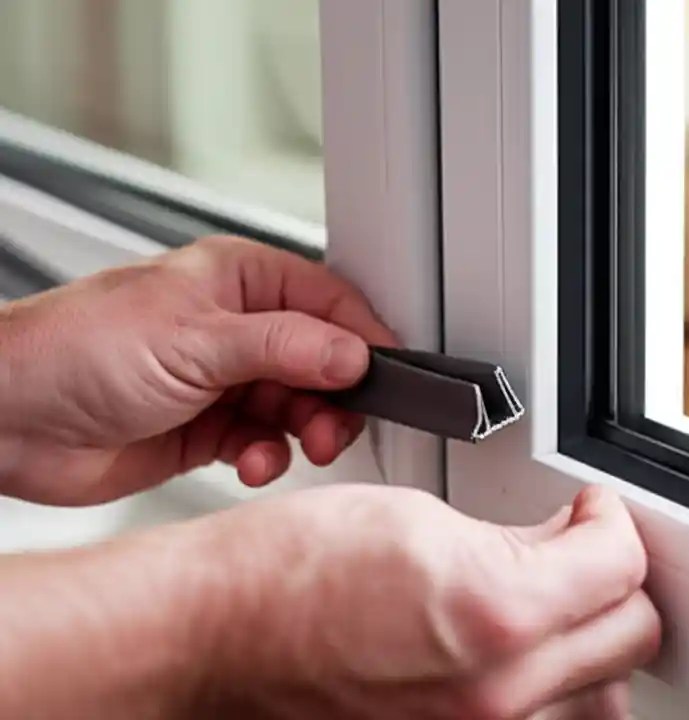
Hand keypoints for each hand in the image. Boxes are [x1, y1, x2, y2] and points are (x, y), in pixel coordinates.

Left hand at [0, 236, 396, 504]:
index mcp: (239, 280)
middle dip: (332, 398)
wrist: (7, 420)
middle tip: (329, 426)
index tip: (383, 375)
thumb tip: (353, 353)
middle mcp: (237, 327)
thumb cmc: (75, 352)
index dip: (360, 339)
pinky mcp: (209, 428)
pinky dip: (266, 457)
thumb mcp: (196, 340)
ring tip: (286, 447)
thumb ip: (285, 347)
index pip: (328, 301)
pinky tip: (247, 460)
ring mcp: (224, 379)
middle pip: (323, 361)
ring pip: (300, 407)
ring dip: (300, 433)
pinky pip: (267, 443)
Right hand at [191, 484, 658, 718]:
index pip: (621, 568)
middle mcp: (496, 697)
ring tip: (552, 606)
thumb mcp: (420, 518)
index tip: (593, 514)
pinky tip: (513, 657)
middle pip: (629, 637)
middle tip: (580, 549)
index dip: (610, 524)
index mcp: (495, 616)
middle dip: (613, 581)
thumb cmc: (281, 577)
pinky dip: (547, 694)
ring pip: (600, 697)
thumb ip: (517, 539)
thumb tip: (567, 544)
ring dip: (592, 647)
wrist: (206, 640)